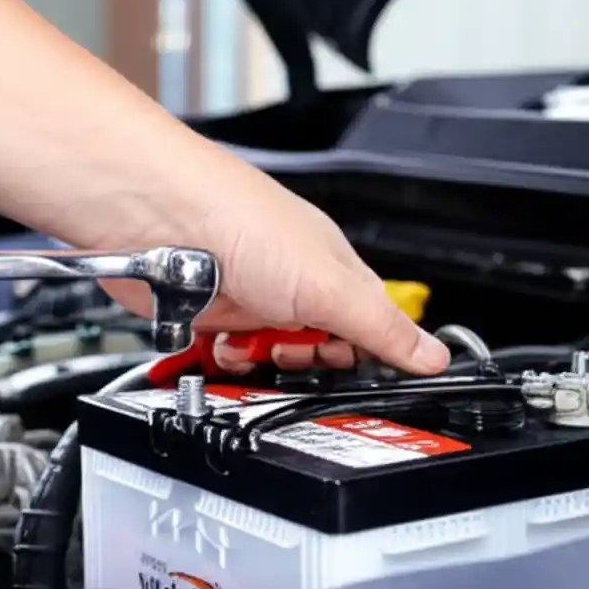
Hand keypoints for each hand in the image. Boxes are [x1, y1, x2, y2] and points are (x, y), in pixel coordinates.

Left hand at [94, 141, 450, 375]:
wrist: (154, 217)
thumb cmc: (238, 219)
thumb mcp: (329, 286)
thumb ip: (383, 327)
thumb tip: (433, 355)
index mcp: (331, 267)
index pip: (368, 325)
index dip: (364, 357)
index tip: (353, 372)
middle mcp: (289, 282)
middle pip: (314, 350)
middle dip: (305, 362)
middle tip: (295, 350)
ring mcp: (245, 298)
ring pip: (266, 359)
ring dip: (259, 363)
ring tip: (251, 343)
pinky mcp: (202, 315)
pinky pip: (221, 359)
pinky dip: (219, 361)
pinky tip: (217, 345)